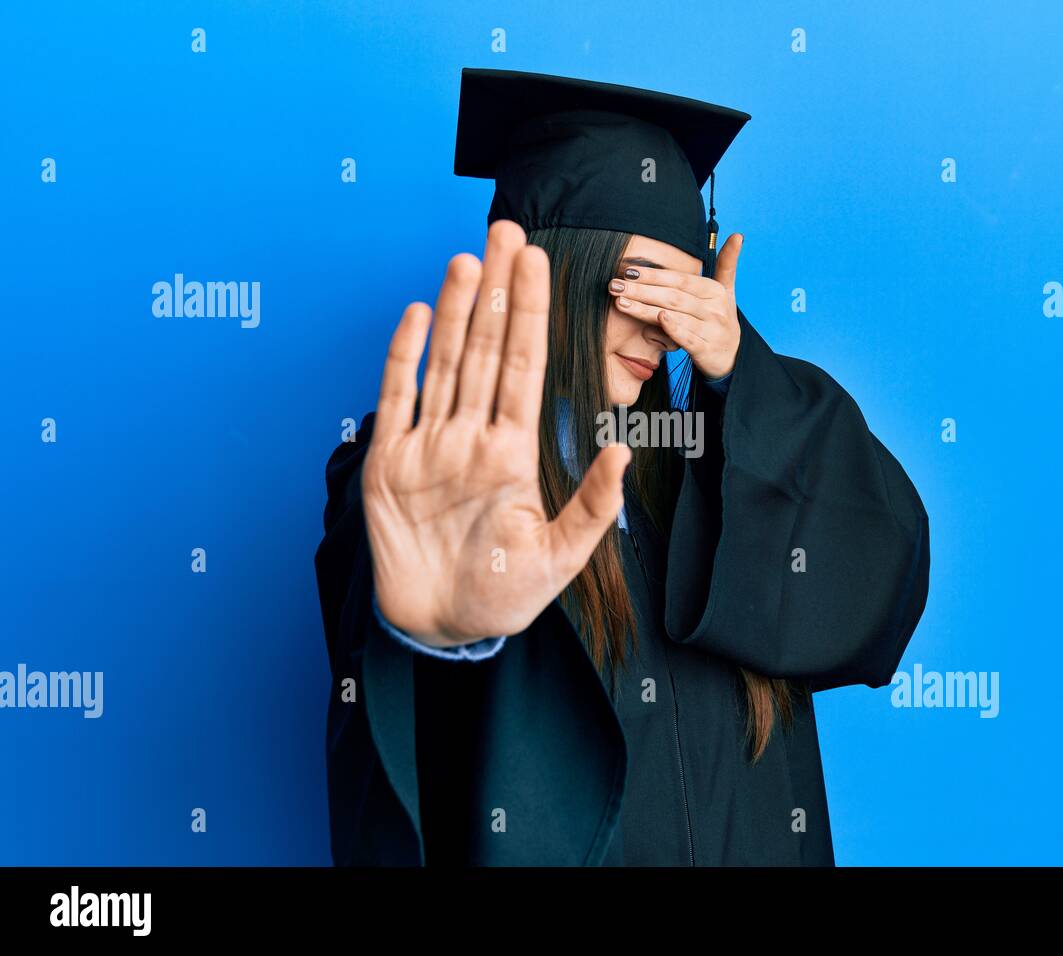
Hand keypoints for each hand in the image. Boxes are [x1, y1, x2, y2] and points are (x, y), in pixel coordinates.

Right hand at [362, 219, 631, 646]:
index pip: (526, 367)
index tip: (540, 263)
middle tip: (506, 231)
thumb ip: (591, 507)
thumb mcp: (559, 558)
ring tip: (467, 258)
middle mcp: (473, 436)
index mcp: (514, 452)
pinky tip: (418, 315)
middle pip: (487, 349)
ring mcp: (429, 445)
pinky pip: (397, 399)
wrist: (439, 626)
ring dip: (455, 310)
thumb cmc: (502, 596)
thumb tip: (623, 452)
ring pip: (445, 362)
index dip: (532, 313)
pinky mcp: (388, 463)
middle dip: (497, 290)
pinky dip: (405, 358)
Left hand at [608, 233, 743, 379]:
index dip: (653, 274)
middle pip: (673, 296)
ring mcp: (712, 330)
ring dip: (645, 308)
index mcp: (715, 291)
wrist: (733, 357)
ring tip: (620, 301)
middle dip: (641, 289)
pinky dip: (673, 329)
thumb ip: (727, 264)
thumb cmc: (719, 319)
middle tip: (614, 285)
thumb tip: (738, 235)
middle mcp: (715, 309)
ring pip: (674, 315)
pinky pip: (688, 338)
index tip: (628, 270)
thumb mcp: (726, 291)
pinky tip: (657, 319)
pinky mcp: (707, 350)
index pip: (680, 280)